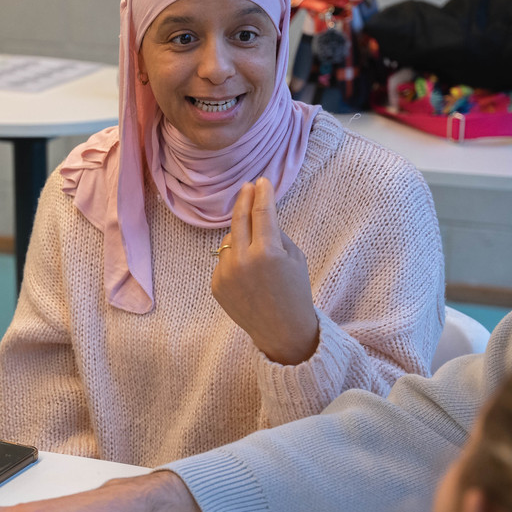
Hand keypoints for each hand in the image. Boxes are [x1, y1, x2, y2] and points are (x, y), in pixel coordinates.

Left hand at [210, 178, 320, 364]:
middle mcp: (243, 261)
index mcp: (268, 253)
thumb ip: (276, 234)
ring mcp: (226, 274)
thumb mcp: (295, 258)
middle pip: (239, 219)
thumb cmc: (295, 291)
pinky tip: (248, 271)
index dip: (262, 193)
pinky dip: (234, 258)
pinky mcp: (216, 285)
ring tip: (257, 248)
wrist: (281, 330)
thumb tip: (258, 214)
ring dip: (241, 235)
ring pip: (229, 240)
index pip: (262, 213)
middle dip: (244, 200)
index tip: (261, 181)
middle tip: (247, 186)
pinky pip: (223, 259)